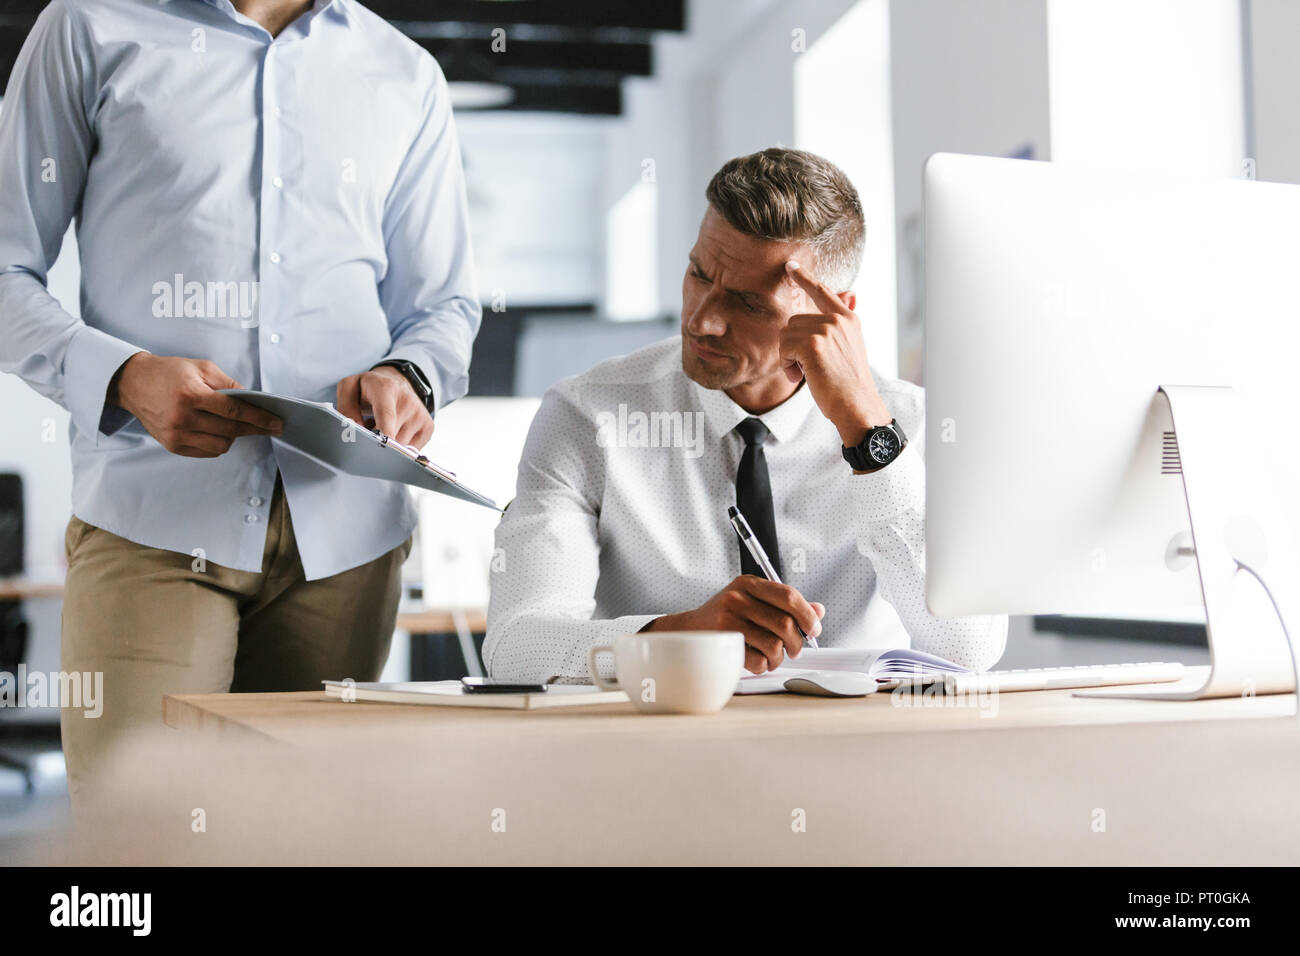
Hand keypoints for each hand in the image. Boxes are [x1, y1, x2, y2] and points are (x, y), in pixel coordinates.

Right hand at [108, 354, 281, 457]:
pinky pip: (207, 452)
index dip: (259, 418)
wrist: (134, 383)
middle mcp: (182, 417)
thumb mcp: (201, 368)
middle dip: (254, 428)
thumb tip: (252, 400)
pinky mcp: (172, 446)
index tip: (276, 423)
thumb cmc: (169, 372)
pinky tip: (219, 432)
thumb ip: (228, 383)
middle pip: (230, 430)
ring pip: (221, 445)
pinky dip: (218, 444)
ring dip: (234, 437)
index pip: (234, 410)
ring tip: (236, 425)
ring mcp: (176, 435)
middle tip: (269, 426)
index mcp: (191, 394)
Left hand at [336, 365, 433, 447]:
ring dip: (388, 444)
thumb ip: (345, 407)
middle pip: (391, 436)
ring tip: (382, 427)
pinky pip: (411, 449)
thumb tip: (355, 430)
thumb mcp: (350, 387)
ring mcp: (420, 414)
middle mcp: (407, 401)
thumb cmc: (370, 388)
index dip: (384, 432)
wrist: (398, 382)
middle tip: (368, 429)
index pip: (386, 414)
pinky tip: (395, 431)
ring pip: (400, 446)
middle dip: (377, 442)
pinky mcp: (428, 426)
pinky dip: (400, 446)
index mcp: (385, 388)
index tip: (382, 445)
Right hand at [643, 575, 825, 673]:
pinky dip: (764, 666)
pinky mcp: (722, 642)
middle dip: (797, 642)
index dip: (807, 615)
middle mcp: (737, 597)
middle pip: (785, 622)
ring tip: (773, 657)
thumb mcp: (753, 603)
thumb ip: (785, 606)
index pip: (788, 595)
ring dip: (779, 657)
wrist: (687, 632)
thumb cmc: (724, 618)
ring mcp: (728, 619)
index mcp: (748, 583)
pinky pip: (758, 660)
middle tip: (795, 649)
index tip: (813, 630)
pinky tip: (757, 661)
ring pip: (774, 644)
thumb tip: (818, 611)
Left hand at [781, 260, 892, 446]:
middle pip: (793, 321)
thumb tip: (848, 294)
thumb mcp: (848, 347)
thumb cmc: (848, 383)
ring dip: (788, 357)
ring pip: (786, 334)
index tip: (790, 265)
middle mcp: (838, 319)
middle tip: (807, 367)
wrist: (856, 405)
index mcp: (847, 318)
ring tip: (806, 372)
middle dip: (793, 346)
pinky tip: (800, 376)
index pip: (822, 291)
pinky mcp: (813, 343)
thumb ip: (837, 326)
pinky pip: (784, 347)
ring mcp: (826, 329)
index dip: (804, 278)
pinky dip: (786, 364)